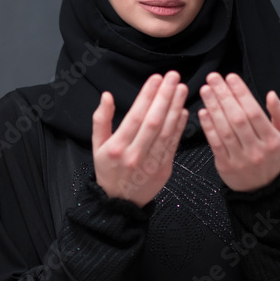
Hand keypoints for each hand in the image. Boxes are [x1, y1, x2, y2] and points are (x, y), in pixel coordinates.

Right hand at [92, 71, 188, 207]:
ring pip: (166, 132)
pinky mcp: (164, 169)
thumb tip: (106, 96)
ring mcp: (151, 163)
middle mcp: (134, 155)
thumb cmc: (107, 171)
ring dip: (176, 108)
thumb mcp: (96, 146)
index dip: (147, 96)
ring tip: (181, 88)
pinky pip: (174, 144)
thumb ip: (100, 120)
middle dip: (165, 96)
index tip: (156, 79)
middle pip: (154, 121)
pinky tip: (183, 111)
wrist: (119, 203)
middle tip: (173, 77)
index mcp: (116, 148)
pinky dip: (180, 126)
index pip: (135, 117)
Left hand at [198, 72, 279, 192]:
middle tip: (213, 78)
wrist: (262, 189)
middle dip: (224, 95)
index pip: (255, 112)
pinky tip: (203, 111)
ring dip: (213, 107)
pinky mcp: (225, 165)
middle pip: (238, 118)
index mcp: (273, 140)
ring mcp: (240, 158)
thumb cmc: (271, 158)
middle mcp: (257, 149)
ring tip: (206, 90)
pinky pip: (214, 142)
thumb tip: (272, 95)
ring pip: (224, 129)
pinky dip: (208, 126)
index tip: (231, 78)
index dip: (241, 93)